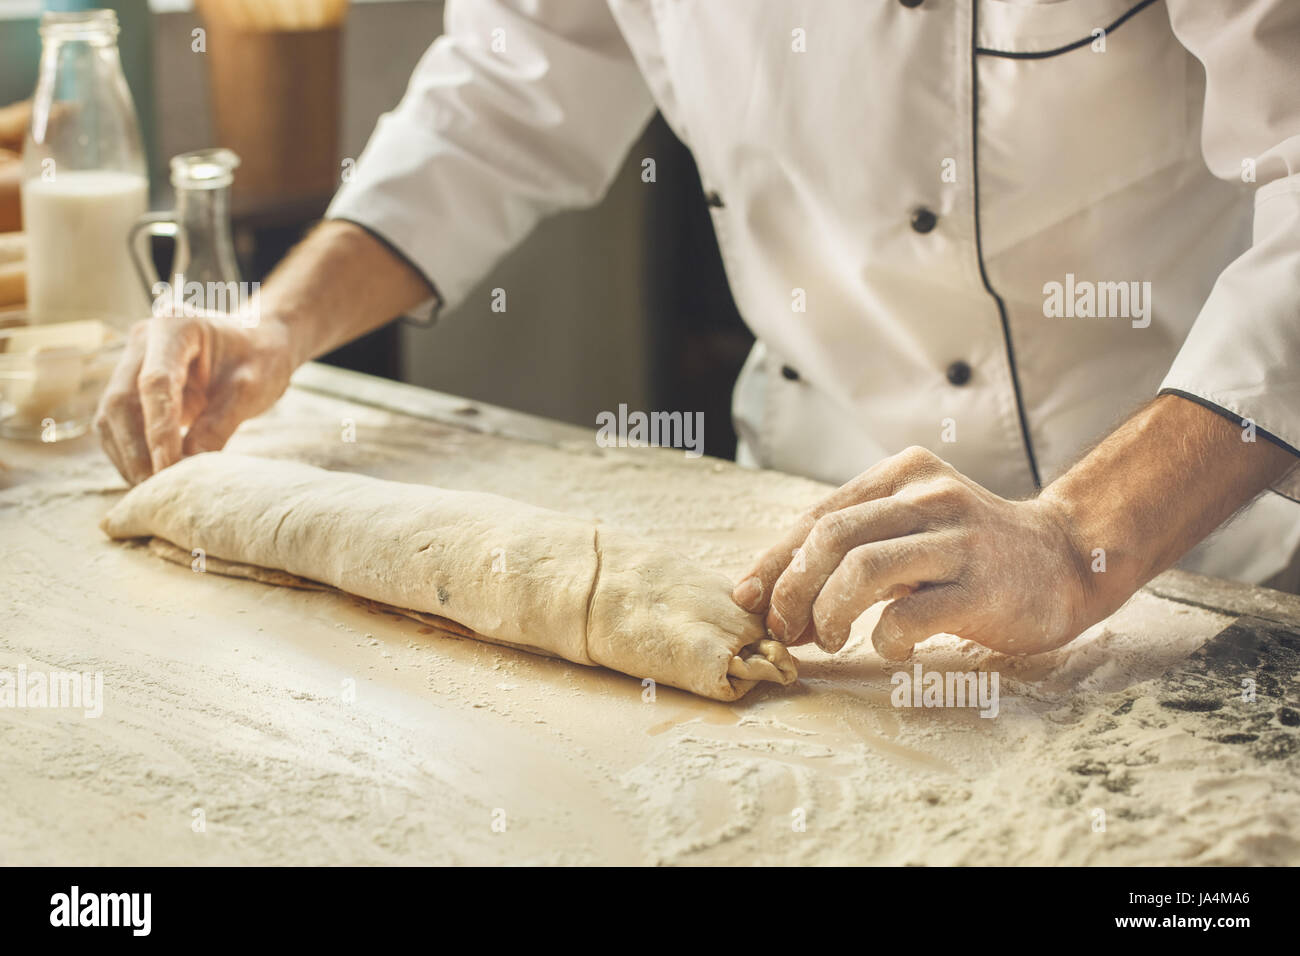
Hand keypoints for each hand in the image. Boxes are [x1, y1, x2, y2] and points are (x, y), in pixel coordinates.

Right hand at [94, 308, 295, 484]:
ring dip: (128, 456)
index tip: (169, 469)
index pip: (156, 383)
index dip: (159, 430)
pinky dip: (129, 452)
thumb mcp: (250, 388)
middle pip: (121, 400)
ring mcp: (132, 362)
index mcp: (175, 325)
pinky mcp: (131, 386)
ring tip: (152, 490)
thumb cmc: (259, 357)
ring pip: (111, 416)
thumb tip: (186, 465)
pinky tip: (149, 476)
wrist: (257, 342)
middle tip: (156, 489)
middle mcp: (144, 340)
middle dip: (136, 450)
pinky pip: (117, 423)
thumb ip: (219, 423)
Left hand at [731, 446, 1095, 659]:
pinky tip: (889, 646)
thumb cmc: (969, 552)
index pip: (817, 516)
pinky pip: (910, 615)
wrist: (1066, 560)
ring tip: (828, 638)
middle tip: (787, 629)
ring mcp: (958, 539)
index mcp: (902, 475)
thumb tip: (767, 595)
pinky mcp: (982, 587)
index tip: (749, 600)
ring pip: (862, 568)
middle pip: (830, 537)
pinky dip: (883, 639)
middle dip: (792, 589)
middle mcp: (928, 496)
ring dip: (828, 612)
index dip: (774, 562)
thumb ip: (849, 546)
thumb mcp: (909, 528)